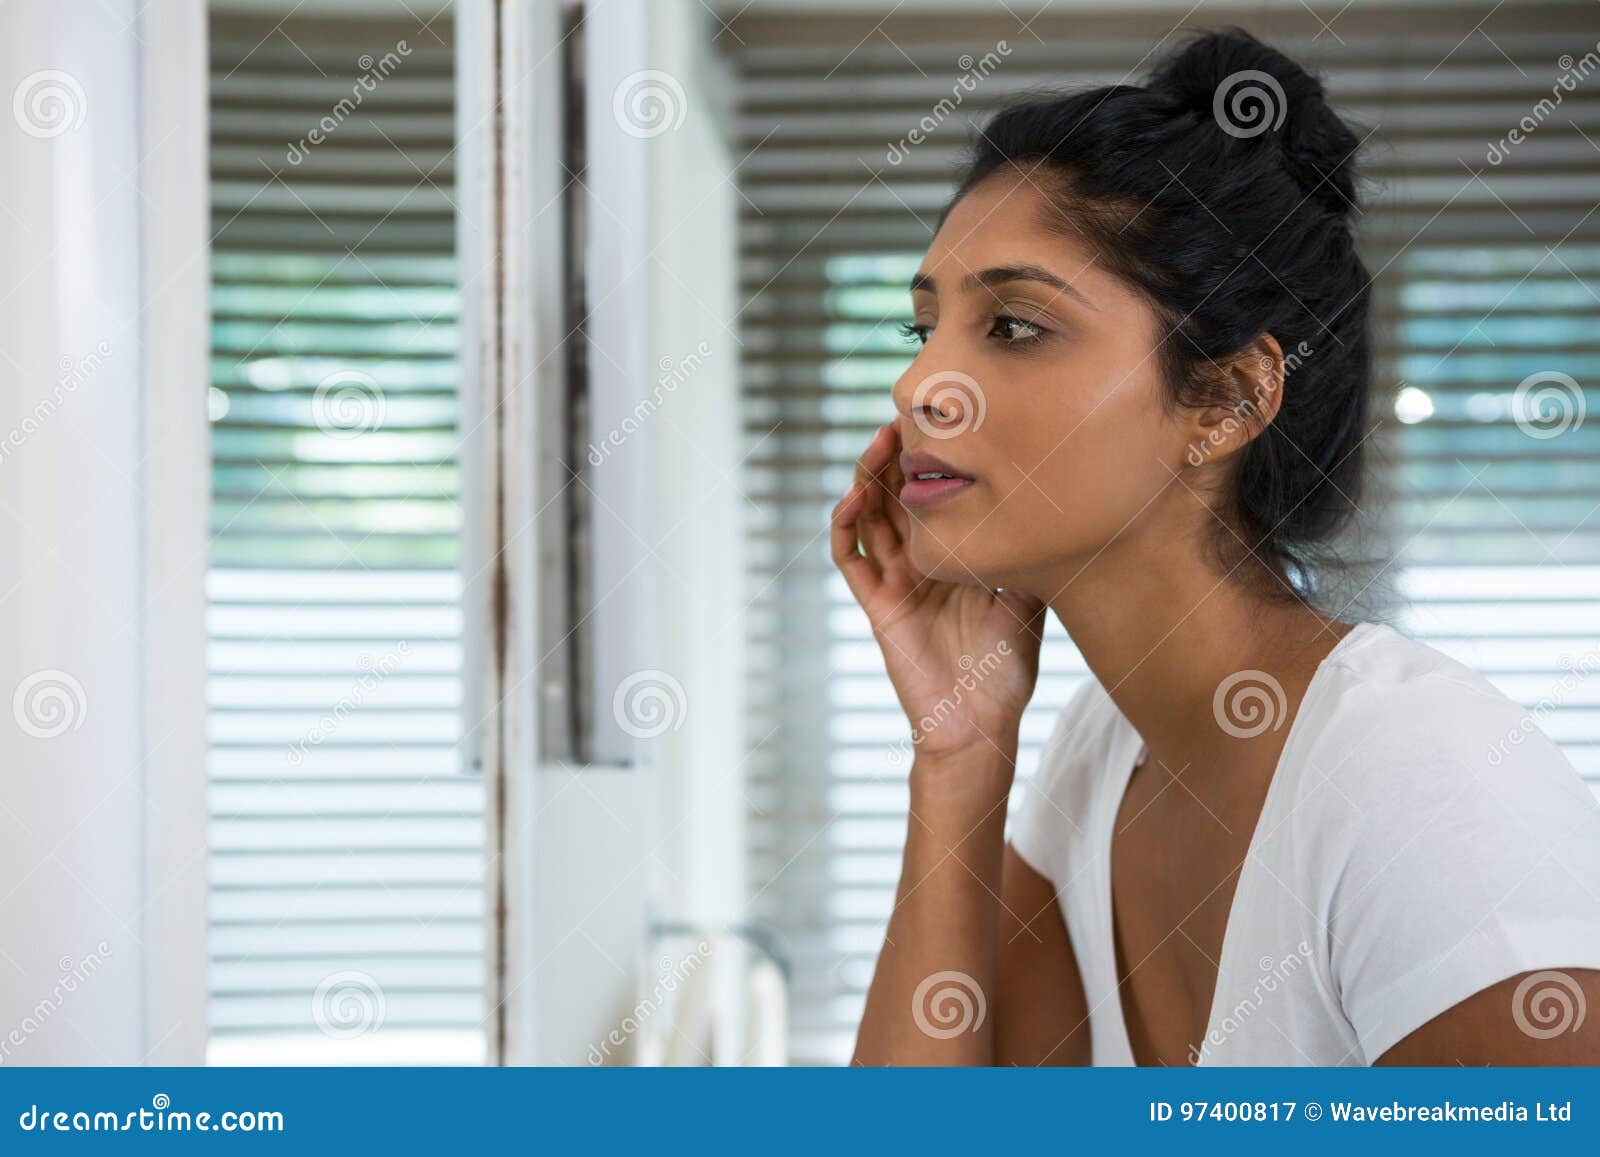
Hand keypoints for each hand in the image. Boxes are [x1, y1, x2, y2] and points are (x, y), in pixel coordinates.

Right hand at [831, 422, 1045, 765]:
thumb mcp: (1030, 595)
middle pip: (895, 496)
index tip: (943, 423)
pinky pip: (850, 558)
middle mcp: (919, 563)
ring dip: (868, 477)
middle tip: (904, 418)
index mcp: (952, 556)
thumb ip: (1025, 552)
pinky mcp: (877, 605)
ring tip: (878, 443)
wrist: (982, 723)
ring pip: (868, 517)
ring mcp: (895, 582)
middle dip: (896, 455)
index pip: (933, 496)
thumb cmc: (1007, 668)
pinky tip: (856, 496)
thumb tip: (1046, 499)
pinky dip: (846, 524)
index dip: (930, 460)